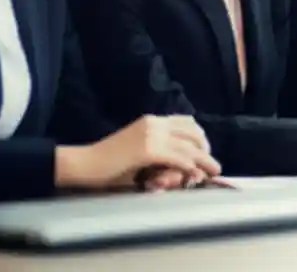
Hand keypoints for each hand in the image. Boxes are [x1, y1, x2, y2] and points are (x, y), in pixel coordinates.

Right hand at [55, 115, 220, 190]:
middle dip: (205, 149)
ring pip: (189, 146)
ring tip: (212, 172)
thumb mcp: (139, 155)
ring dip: (203, 160)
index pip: (186, 122)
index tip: (205, 152)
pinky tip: (194, 175)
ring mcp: (151, 134)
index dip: (200, 138)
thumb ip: (160, 156)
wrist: (84, 164)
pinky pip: (178, 158)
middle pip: (193, 132)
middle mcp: (154, 123)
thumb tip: (184, 167)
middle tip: (211, 165)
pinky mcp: (148, 149)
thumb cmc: (108, 165)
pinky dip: (190, 167)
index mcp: (152, 121)